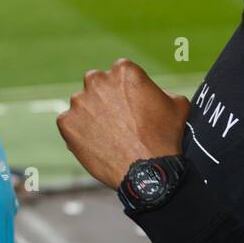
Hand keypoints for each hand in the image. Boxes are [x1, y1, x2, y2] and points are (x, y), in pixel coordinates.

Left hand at [56, 59, 189, 188]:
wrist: (147, 172)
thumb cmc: (165, 137)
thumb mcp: (177, 104)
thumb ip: (161, 90)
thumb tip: (154, 92)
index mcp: (124, 70)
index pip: (119, 72)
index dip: (125, 89)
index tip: (130, 103)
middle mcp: (97, 81)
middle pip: (96, 83)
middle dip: (104, 96)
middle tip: (116, 118)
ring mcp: (79, 102)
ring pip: (81, 104)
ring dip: (90, 114)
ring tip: (106, 135)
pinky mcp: (66, 123)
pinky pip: (69, 123)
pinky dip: (78, 131)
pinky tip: (94, 143)